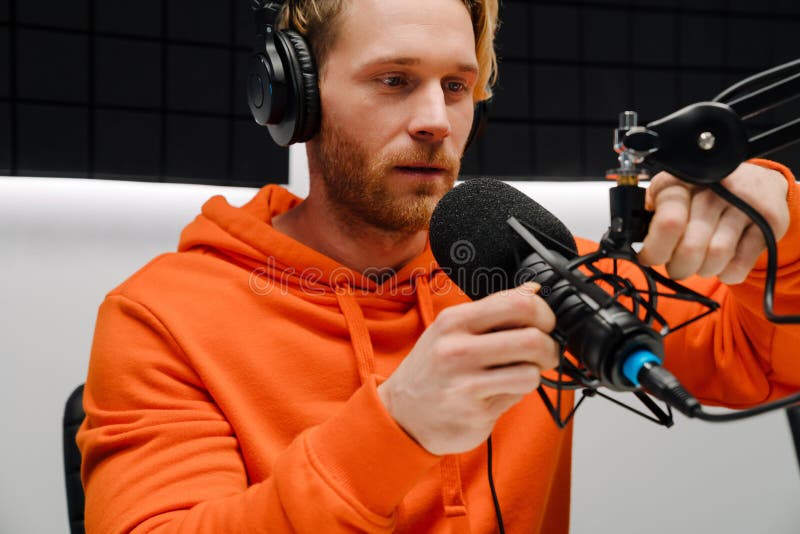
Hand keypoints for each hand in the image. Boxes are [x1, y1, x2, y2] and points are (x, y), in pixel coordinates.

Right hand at [377, 282, 558, 455]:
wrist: (401, 413)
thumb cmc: (431, 368)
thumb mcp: (452, 329)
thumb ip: (493, 310)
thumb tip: (532, 290)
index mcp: (454, 321)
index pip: (517, 303)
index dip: (543, 313)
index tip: (544, 323)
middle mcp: (457, 349)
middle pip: (532, 339)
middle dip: (549, 347)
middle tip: (544, 352)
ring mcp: (465, 383)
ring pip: (531, 372)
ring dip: (535, 373)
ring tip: (520, 373)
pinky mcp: (476, 412)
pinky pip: (517, 397)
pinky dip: (516, 393)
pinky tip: (499, 391)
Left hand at [638, 162, 789, 283]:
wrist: (753, 184)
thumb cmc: (703, 195)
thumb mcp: (671, 197)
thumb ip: (652, 219)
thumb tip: (635, 250)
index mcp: (682, 184)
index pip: (669, 224)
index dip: (655, 250)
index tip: (650, 258)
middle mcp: (714, 190)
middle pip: (691, 249)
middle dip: (679, 267)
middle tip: (678, 265)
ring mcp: (743, 205)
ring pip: (716, 257)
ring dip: (704, 270)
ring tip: (701, 262)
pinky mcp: (766, 223)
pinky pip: (740, 264)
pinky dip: (727, 273)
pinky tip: (723, 262)